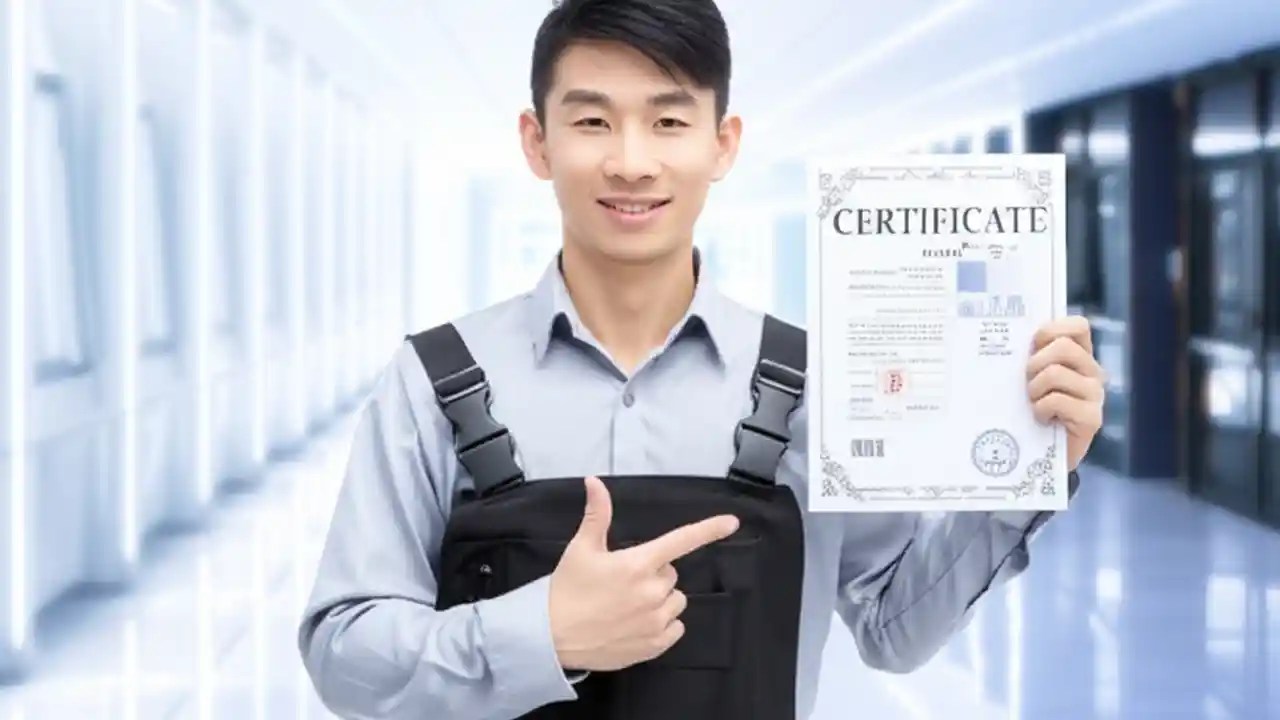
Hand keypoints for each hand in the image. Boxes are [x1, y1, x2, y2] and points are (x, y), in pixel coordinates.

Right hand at [547, 475, 739, 671]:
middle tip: (623, 581)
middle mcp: (652, 592)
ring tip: (628, 604)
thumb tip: (594, 481)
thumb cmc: (567, 590)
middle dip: (653, 574)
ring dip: (660, 599)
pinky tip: (636, 623)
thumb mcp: (581, 548)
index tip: (732, 522)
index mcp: (638, 563)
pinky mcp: (654, 645)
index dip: (708, 530)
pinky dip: (662, 624)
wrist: (552, 637)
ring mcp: (655, 621)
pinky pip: (676, 627)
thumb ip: (597, 514)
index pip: (681, 541)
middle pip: (671, 573)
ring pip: (675, 600)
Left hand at [1026, 316, 1104, 470]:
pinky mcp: (1092, 418)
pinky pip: (1056, 400)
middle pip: (1062, 347)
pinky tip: (1041, 419)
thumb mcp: (1028, 378)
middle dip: (1035, 363)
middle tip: (1027, 383)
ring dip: (1034, 389)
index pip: (1078, 326)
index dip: (1052, 330)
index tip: (1033, 345)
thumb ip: (1028, 357)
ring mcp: (1095, 395)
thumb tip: (1002, 336)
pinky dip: (1041, 409)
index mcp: (1079, 356)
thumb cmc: (1030, 410)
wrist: (1042, 455)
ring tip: (1033, 403)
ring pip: (1055, 373)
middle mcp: (1093, 372)